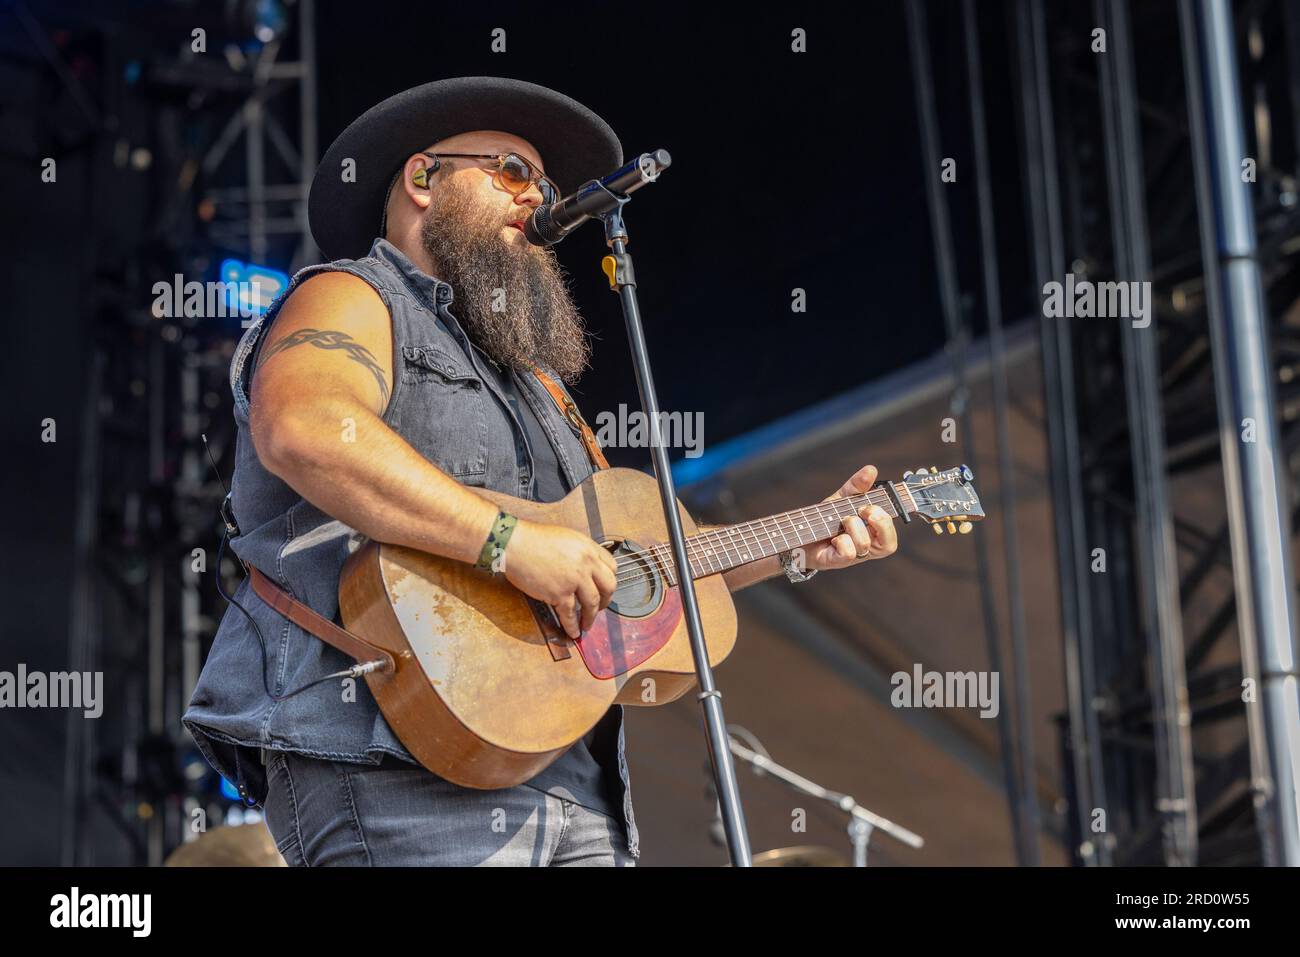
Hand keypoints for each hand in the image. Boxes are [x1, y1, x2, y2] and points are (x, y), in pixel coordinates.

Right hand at [501, 519, 618, 638]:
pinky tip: (573, 631)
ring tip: (587, 624)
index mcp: (588, 548)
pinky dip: (573, 626)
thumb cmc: (533, 539)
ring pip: (592, 603)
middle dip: (606, 600)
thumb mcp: (566, 538)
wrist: (514, 544)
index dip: (609, 580)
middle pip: (608, 586)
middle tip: (600, 607)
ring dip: (591, 617)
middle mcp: (586, 563)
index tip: (605, 588)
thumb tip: (584, 568)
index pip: (612, 567)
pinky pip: (570, 615)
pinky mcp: (559, 593)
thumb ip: (579, 553)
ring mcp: (574, 579)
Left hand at [800, 464, 897, 571]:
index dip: (891, 520)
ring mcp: (853, 556)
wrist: (797, 533)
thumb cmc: (825, 518)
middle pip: (888, 544)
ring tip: (841, 521)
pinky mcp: (837, 562)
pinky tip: (832, 538)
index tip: (877, 503)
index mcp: (873, 532)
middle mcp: (866, 546)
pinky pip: (849, 553)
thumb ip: (856, 486)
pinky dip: (842, 541)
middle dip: (879, 521)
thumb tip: (871, 470)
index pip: (892, 531)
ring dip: (853, 526)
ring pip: (865, 544)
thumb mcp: (841, 498)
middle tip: (863, 509)